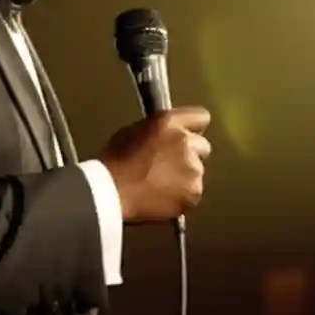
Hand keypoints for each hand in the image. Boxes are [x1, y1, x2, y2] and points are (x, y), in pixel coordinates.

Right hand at [100, 106, 211, 222]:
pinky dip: (183, 196)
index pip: (200, 116)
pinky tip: (163, 197)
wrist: (112, 192)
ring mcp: (192, 168)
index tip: (191, 134)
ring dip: (185, 176)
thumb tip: (166, 135)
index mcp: (169, 122)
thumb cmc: (115, 163)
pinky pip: (193, 193)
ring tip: (161, 185)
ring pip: (197, 171)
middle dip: (191, 154)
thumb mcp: (132, 131)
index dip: (195, 127)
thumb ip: (158, 130)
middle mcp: (185, 142)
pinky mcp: (194, 192)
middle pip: (203, 146)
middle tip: (170, 165)